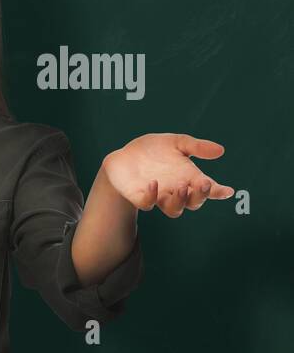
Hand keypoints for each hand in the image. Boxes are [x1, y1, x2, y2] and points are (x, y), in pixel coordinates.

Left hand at [101, 133, 234, 216]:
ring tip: (182, 187)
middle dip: (200, 196)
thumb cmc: (154, 150)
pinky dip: (152, 197)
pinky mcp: (139, 197)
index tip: (227, 190)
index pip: (207, 189)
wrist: (125, 155)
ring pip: (174, 210)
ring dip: (180, 201)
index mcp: (189, 178)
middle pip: (193, 202)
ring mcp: (158, 196)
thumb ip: (196, 147)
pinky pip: (147, 204)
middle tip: (204, 184)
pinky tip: (155, 183)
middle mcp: (175, 190)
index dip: (218, 192)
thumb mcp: (176, 142)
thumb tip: (221, 150)